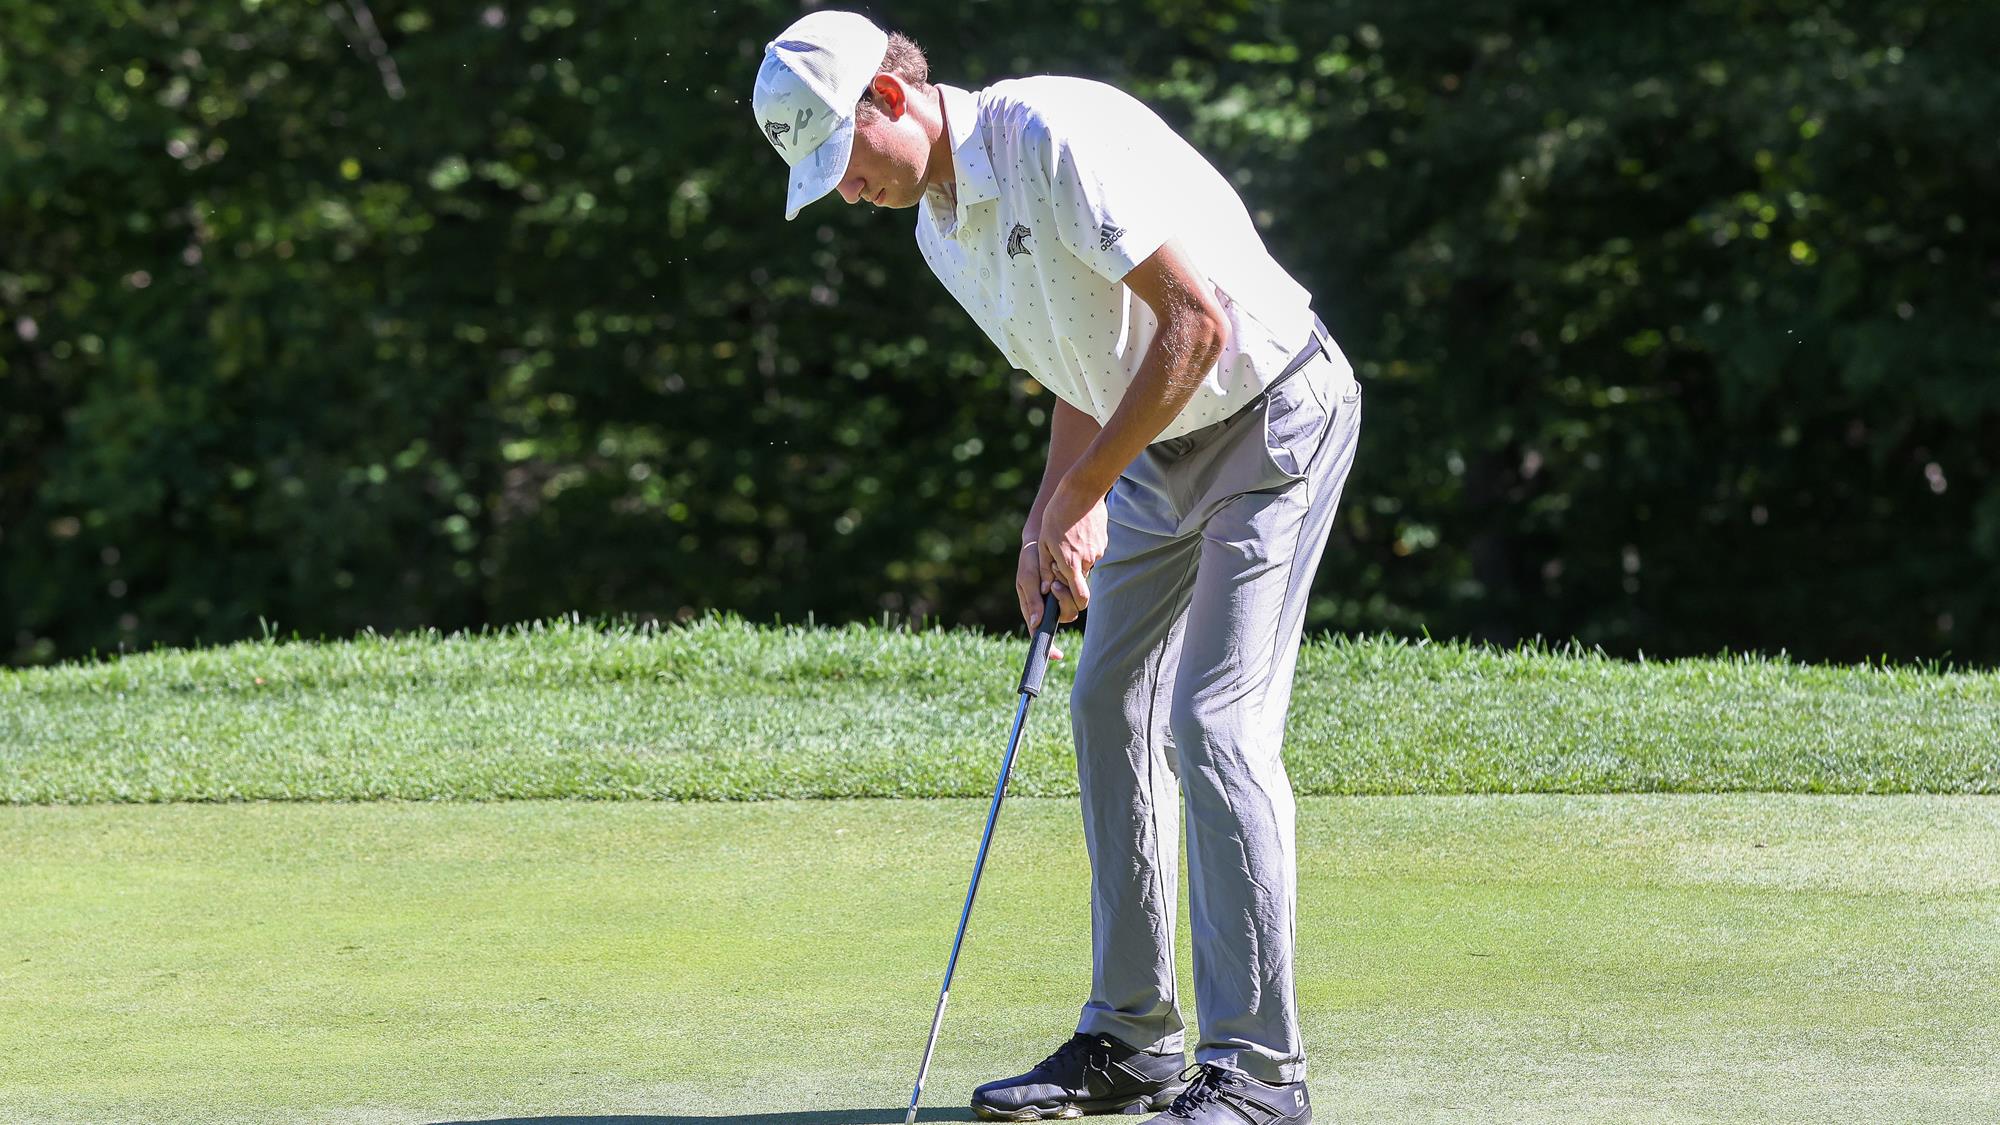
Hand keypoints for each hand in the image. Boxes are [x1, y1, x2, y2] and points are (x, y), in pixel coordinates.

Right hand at [1014, 541, 1064, 660]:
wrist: (1040, 540)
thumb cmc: (1029, 560)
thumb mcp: (1027, 578)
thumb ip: (1032, 600)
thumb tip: (1037, 624)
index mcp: (1033, 608)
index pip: (1040, 633)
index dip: (1049, 647)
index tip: (1057, 656)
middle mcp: (1047, 606)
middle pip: (1062, 618)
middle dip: (1062, 604)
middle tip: (1055, 586)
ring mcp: (1059, 597)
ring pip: (1072, 608)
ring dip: (1067, 595)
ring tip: (1058, 576)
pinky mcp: (1069, 587)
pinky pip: (1077, 594)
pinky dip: (1073, 586)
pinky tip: (1064, 573)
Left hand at [1035, 483, 1107, 623]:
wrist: (1083, 490)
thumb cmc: (1058, 514)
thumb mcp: (1044, 541)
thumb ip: (1046, 567)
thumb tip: (1044, 588)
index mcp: (1071, 563)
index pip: (1080, 598)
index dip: (1071, 601)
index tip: (1057, 590)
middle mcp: (1087, 561)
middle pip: (1079, 580)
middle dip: (1067, 574)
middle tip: (1055, 557)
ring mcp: (1097, 551)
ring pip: (1084, 565)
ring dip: (1074, 559)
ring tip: (1064, 538)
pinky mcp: (1103, 542)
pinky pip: (1091, 552)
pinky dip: (1082, 548)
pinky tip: (1074, 531)